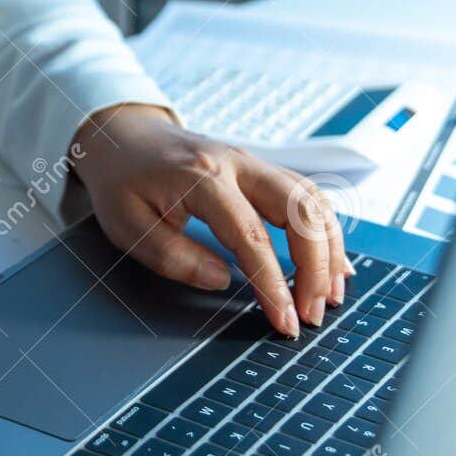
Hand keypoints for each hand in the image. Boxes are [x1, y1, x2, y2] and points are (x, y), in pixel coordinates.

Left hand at [71, 104, 351, 337]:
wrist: (122, 135)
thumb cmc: (121, 181)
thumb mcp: (126, 225)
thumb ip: (173, 255)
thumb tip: (222, 280)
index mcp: (201, 178)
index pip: (251, 236)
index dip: (273, 283)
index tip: (285, 320)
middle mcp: (237, 163)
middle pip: (299, 210)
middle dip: (316, 265)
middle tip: (314, 312)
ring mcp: (253, 162)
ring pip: (312, 199)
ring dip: (330, 247)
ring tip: (332, 292)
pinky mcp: (260, 168)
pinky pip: (306, 194)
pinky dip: (325, 228)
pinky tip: (333, 260)